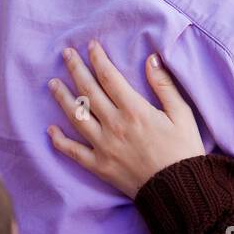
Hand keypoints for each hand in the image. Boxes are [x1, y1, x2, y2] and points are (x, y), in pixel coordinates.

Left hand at [47, 41, 204, 198]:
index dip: (99, 59)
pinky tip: (50, 130)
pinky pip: (74, 152)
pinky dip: (60, 141)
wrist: (177, 188)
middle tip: (65, 54)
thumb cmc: (182, 149)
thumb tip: (151, 58)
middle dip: (76, 70)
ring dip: (63, 98)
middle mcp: (115, 126)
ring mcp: (104, 147)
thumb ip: (164, 84)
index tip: (91, 45)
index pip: (110, 78)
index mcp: (135, 110)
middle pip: (89, 92)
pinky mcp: (99, 166)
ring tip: (53, 83)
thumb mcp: (181, 112)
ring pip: (77, 117)